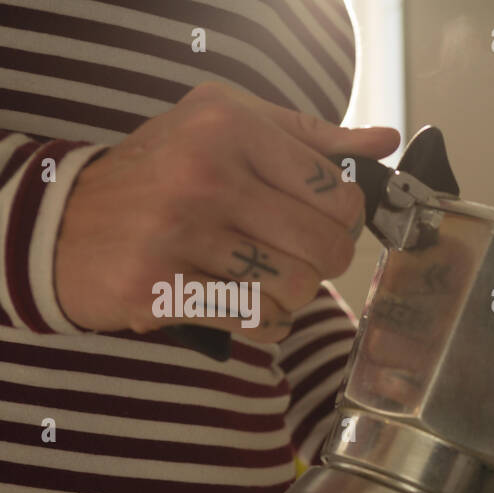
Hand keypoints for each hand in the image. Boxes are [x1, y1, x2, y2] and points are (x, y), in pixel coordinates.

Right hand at [54, 82, 399, 341]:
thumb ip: (311, 137)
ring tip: (262, 276)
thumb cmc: (163, 172)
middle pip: (325, 246)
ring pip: (297, 289)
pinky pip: (259, 321)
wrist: (65, 221)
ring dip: (291, 294)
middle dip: (322, 260)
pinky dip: (265, 321)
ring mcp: (180, 234)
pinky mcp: (161, 288)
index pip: (339, 193)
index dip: (343, 218)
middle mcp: (205, 175)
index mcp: (230, 127)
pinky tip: (241, 301)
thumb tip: (384, 142)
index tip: (319, 218)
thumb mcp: (228, 127)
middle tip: (294, 253)